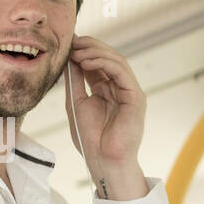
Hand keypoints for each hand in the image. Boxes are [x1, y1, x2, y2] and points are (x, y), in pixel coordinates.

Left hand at [64, 35, 146, 199]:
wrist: (103, 161)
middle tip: (72, 42)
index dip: (84, 50)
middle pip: (109, 57)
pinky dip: (103, 63)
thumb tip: (68, 58)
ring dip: (95, 52)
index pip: (98, 62)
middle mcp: (120, 87)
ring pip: (117, 60)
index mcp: (107, 89)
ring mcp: (130, 91)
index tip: (67, 43)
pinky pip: (121, 72)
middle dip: (90, 46)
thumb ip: (74, 81)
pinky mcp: (136, 96)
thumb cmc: (90, 138)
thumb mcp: (76, 102)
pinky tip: (86, 62)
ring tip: (76, 52)